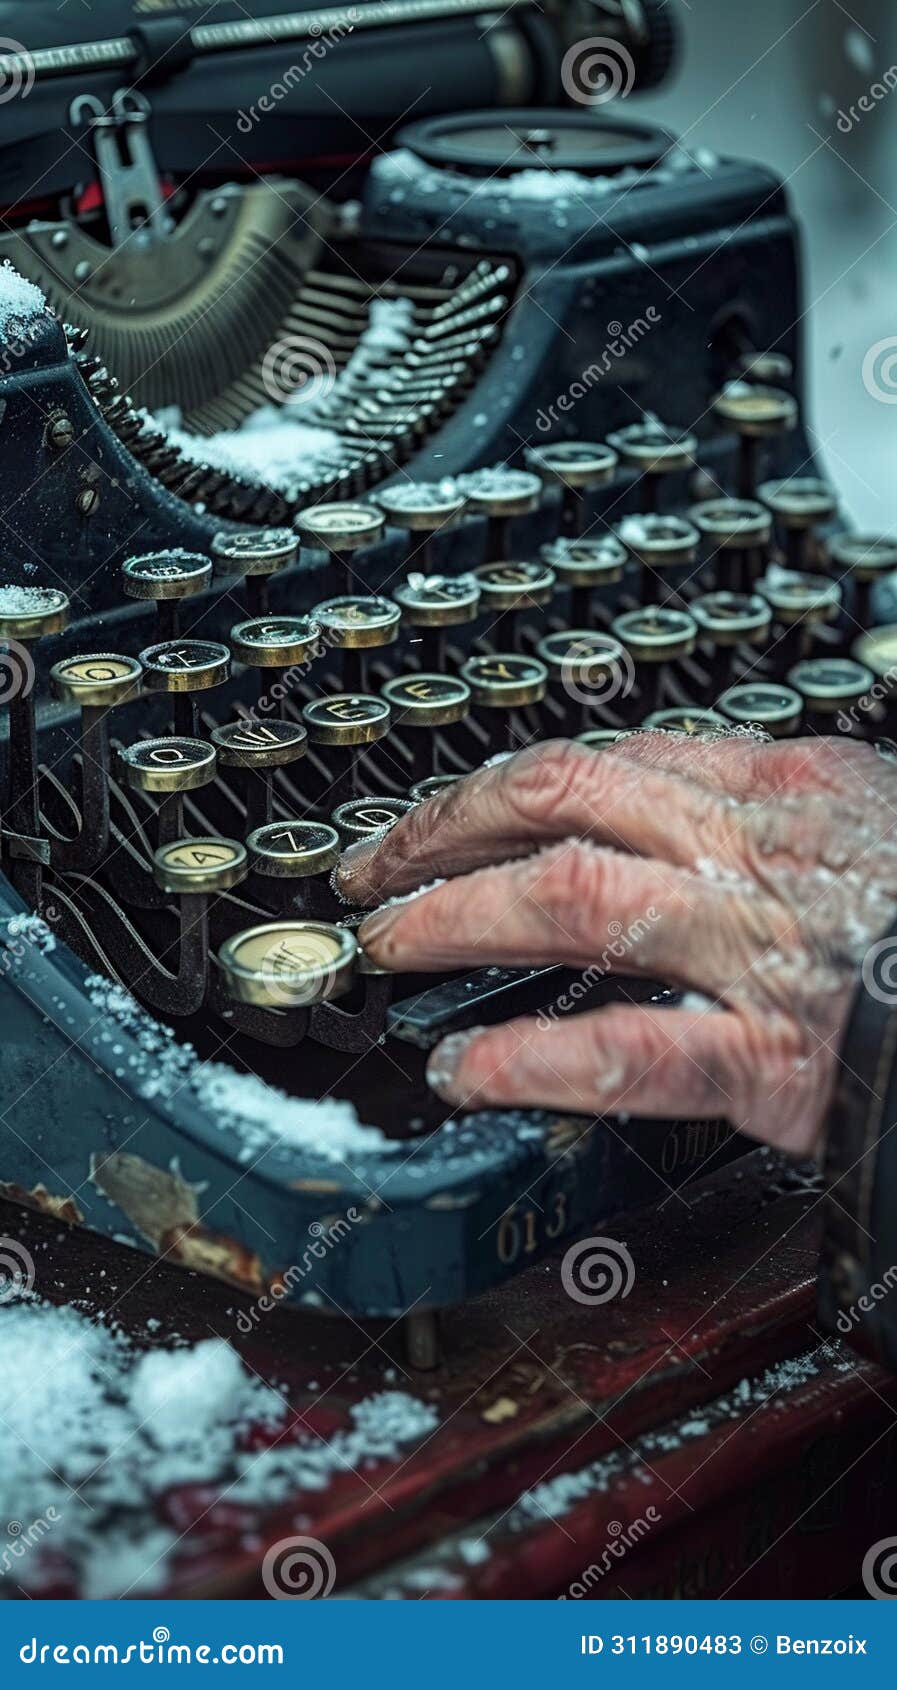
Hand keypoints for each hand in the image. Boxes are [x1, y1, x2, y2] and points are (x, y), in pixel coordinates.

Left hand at [336, 735, 896, 1157]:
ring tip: (388, 945)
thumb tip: (687, 808)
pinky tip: (467, 1072)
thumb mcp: (872, 815)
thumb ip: (779, 809)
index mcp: (787, 785)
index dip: (505, 781)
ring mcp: (760, 946)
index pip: (612, 759)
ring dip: (457, 918)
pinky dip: (531, 1062)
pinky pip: (629, 1049)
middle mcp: (757, 848)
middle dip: (446, 825)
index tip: (449, 805)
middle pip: (563, 798)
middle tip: (375, 865)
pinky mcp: (775, 1054)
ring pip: (572, 900)